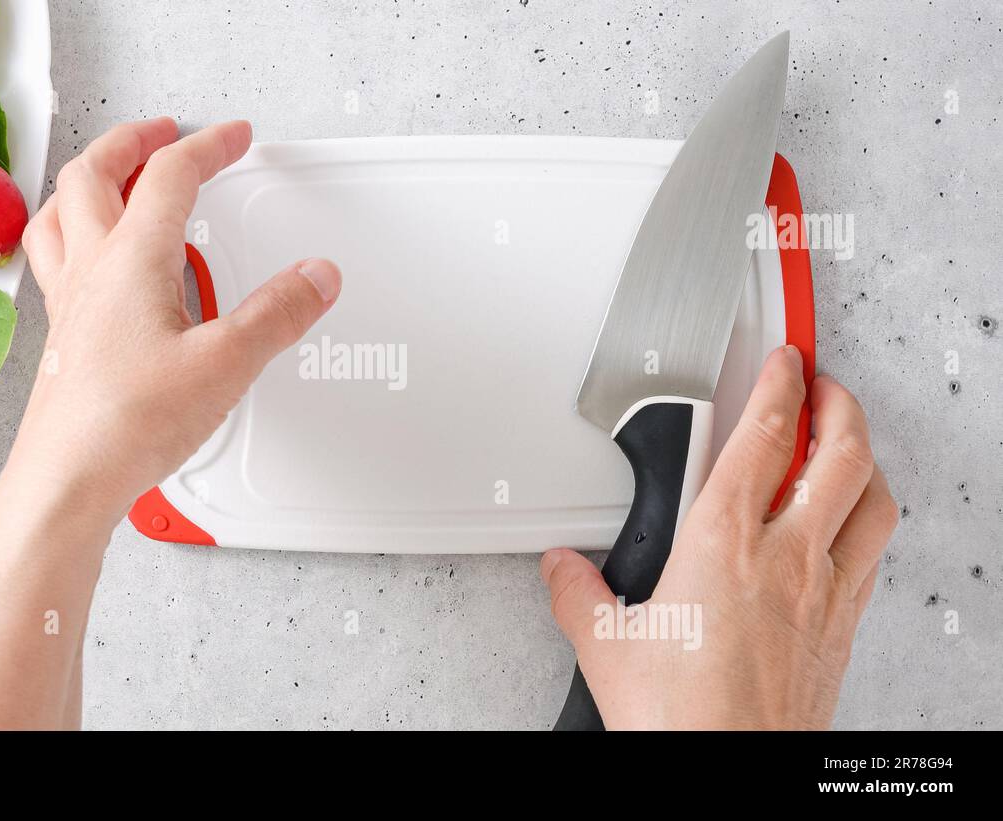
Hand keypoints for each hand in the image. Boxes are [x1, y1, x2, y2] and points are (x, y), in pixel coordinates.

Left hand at [0, 119, 340, 728]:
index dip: (208, 146)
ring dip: (88, 179)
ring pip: (59, 213)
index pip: (171, 177)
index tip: (235, 137)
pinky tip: (90, 259)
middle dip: (132, 142)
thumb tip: (315, 276)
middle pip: (94, 174)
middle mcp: (89, 272)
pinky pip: (52, 260)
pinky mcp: (59, 338)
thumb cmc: (127, 425)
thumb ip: (276, 314)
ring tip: (114, 176)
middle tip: (163, 133)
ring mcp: (66, 303)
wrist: (65, 481)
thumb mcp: (226, 365)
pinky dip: (71, 232)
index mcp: (131, 262)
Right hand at [541, 346, 897, 728]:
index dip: (780, 385)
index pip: (764, 438)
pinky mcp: (841, 630)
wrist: (728, 772)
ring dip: (864, 460)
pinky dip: (865, 521)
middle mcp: (787, 558)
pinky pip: (871, 556)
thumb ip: (577, 593)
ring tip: (846, 444)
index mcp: (724, 542)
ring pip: (871, 502)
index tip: (785, 360)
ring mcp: (825, 594)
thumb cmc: (680, 718)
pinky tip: (844, 528)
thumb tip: (561, 568)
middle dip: (840, 406)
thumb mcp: (605, 645)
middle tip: (826, 386)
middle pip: (841, 455)